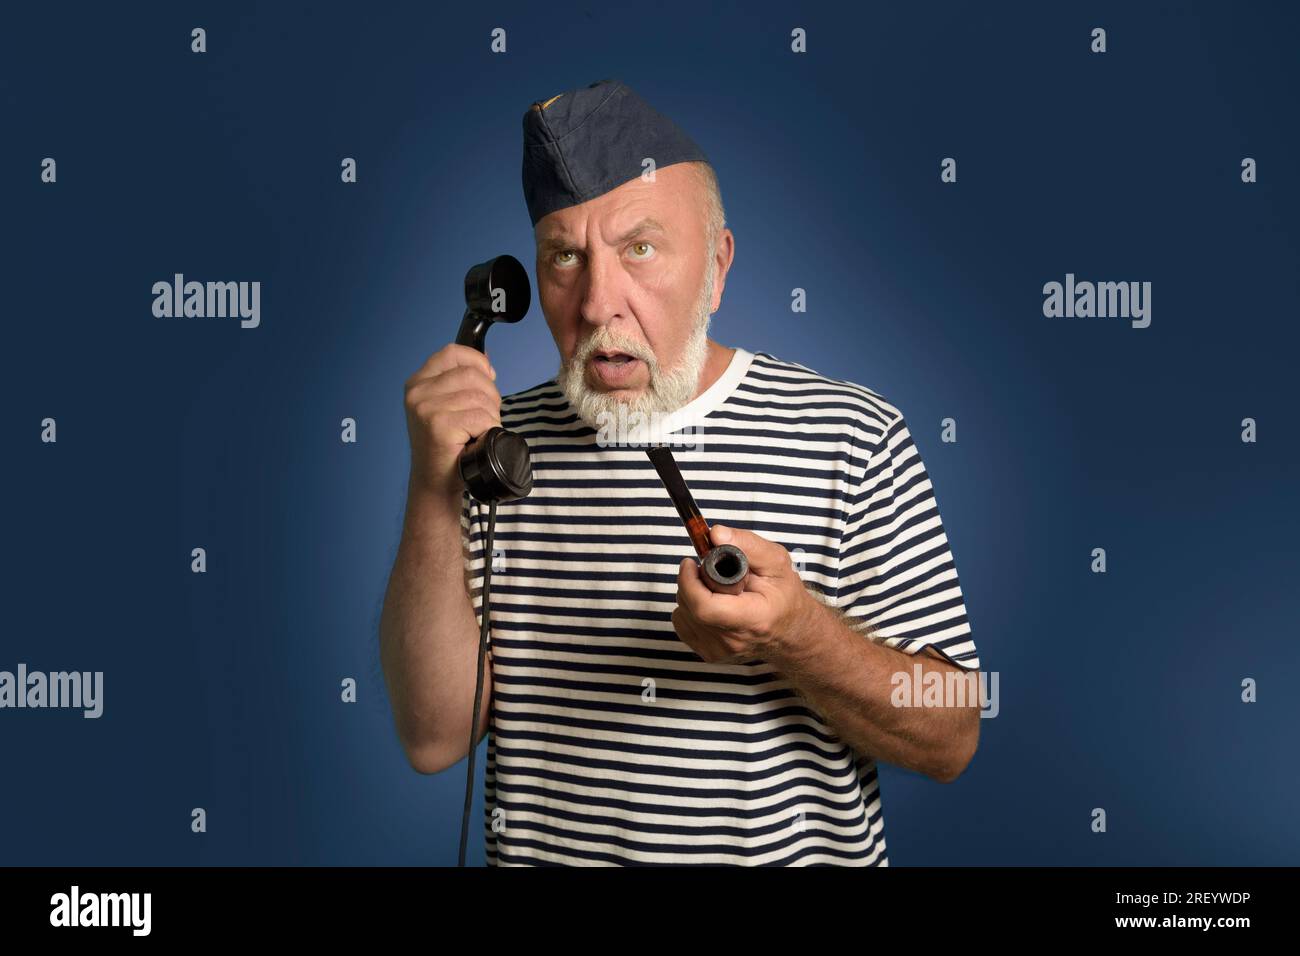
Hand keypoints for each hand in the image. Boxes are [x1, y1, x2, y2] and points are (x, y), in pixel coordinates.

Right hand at [403, 343, 500, 497]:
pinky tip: (476, 442)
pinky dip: (487, 431)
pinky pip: (481, 418)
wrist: (436, 483)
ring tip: (477, 433)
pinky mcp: (438, 425)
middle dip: (490, 396)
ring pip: (480, 398)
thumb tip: (486, 362)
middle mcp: (417, 392)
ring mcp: (425, 408)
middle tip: (483, 419)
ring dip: (490, 417)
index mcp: (418, 383)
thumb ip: (461, 382)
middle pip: (472, 375)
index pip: (452, 352)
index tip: (489, 377)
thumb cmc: (448, 447)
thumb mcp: (448, 406)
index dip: (477, 361)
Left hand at [671, 524, 815, 664]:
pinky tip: (711, 602)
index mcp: (752, 619)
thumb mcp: (776, 562)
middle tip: (712, 572)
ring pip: (683, 614)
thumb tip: (716, 534)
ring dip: (692, 594)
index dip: (690, 582)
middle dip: (693, 582)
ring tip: (717, 589)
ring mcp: (720, 652)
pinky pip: (683, 623)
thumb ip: (747, 544)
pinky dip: (690, 608)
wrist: (791, 632)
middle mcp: (734, 641)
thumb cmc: (785, 597)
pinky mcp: (710, 655)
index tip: (691, 563)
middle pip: (691, 607)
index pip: (705, 608)